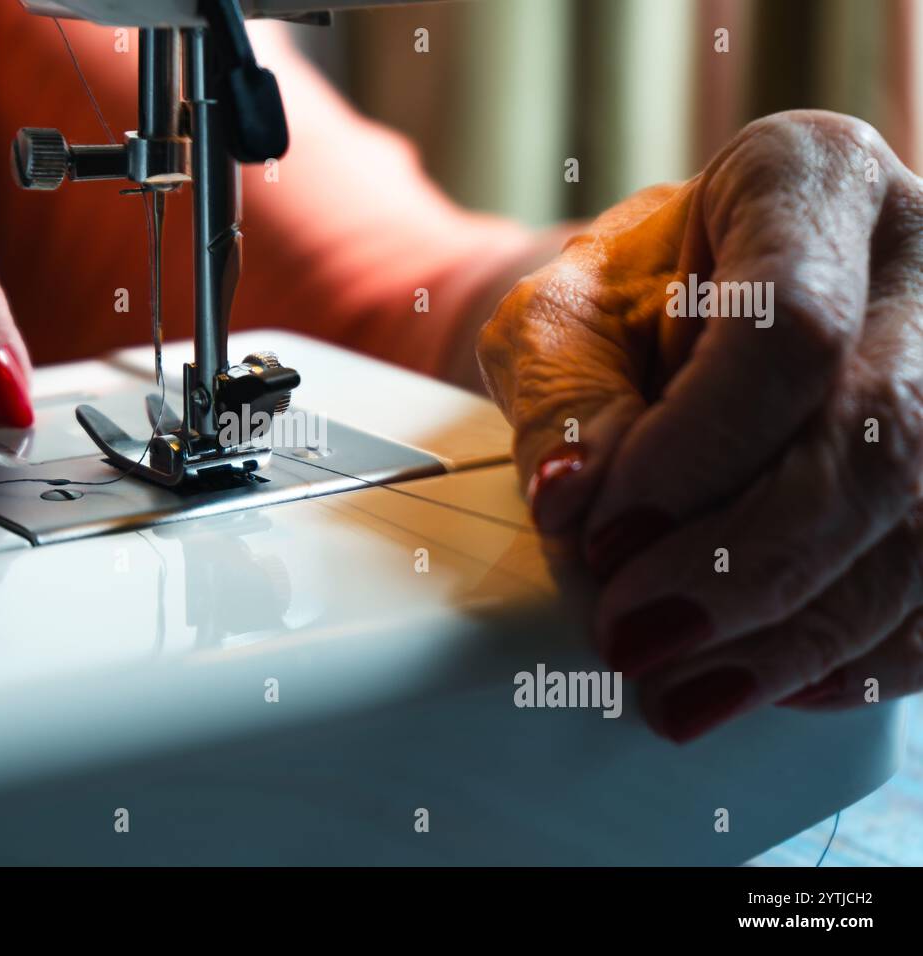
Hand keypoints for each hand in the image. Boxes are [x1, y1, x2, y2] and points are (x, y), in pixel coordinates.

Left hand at [478, 110, 922, 740]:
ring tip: (680, 688)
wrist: (669, 318)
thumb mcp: (556, 326)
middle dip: (747, 564)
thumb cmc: (614, 306)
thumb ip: (564, 405)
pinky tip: (770, 681)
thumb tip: (574, 501)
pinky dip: (857, 653)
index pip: (791, 329)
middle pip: (881, 438)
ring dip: (797, 631)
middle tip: (635, 635)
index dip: (700, 453)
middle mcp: (919, 262)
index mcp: (812, 183)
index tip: (605, 535)